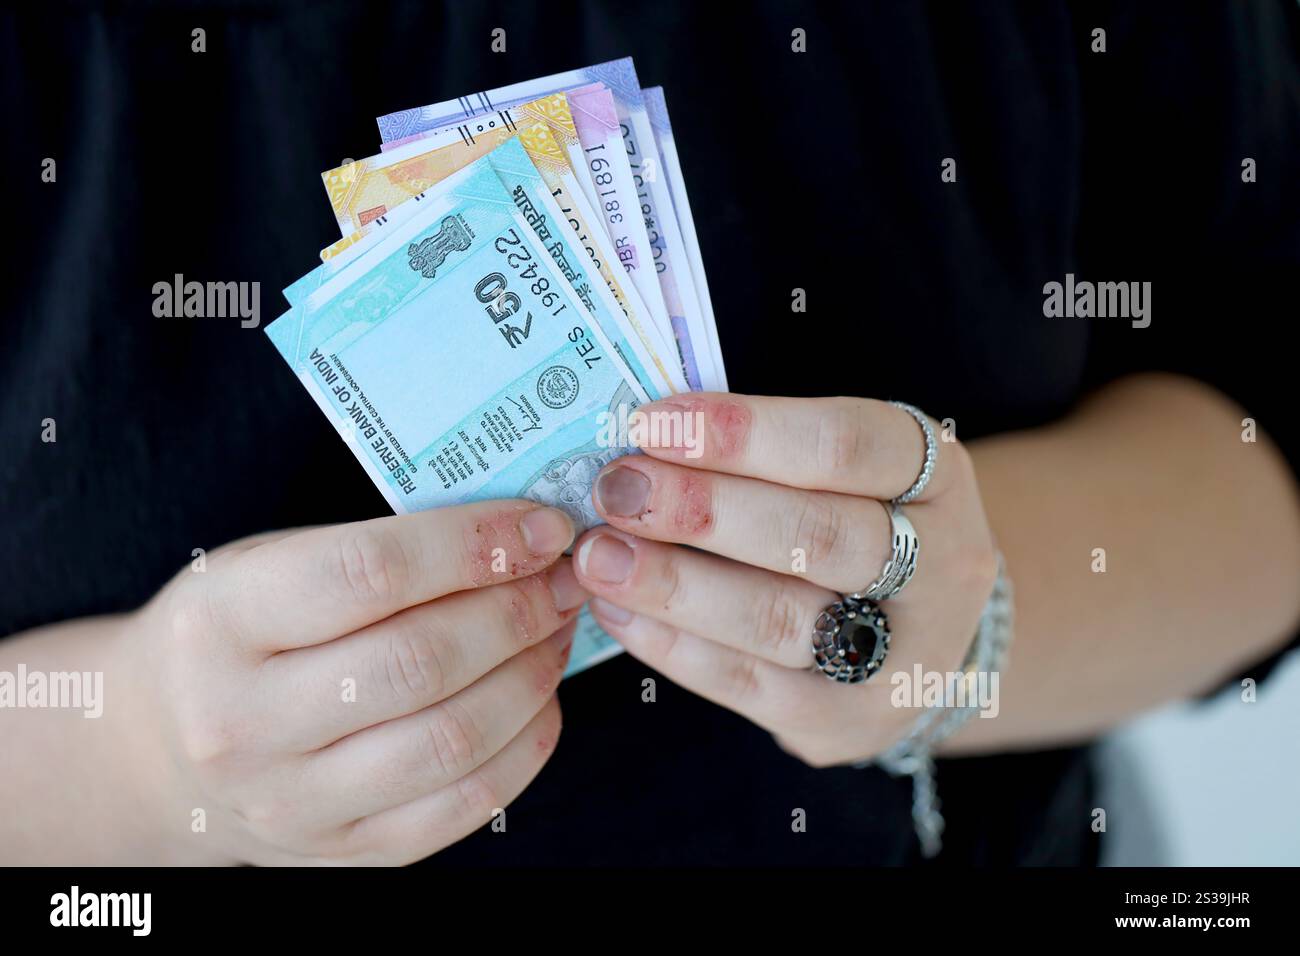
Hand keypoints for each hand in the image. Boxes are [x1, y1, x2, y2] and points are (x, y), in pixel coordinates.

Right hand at [124, 500, 586, 863]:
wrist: (164, 746)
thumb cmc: (237, 634)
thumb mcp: (270, 563)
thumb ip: (380, 548)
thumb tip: (520, 532)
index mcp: (223, 621)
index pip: (370, 573)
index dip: (474, 544)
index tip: (541, 526)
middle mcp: (246, 722)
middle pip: (421, 661)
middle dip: (518, 610)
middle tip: (563, 576)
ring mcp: (294, 801)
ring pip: (453, 739)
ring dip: (534, 674)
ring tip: (558, 628)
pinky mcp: (346, 852)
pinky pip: (465, 803)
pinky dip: (526, 743)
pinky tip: (540, 695)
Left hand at [573, 394, 998, 766]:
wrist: (922, 634)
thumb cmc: (851, 519)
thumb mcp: (843, 468)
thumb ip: (761, 452)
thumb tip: (641, 442)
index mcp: (937, 475)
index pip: (846, 445)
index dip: (745, 433)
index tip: (652, 422)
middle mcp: (943, 565)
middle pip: (818, 537)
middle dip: (704, 510)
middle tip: (617, 488)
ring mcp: (907, 654)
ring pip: (781, 619)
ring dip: (675, 585)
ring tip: (599, 555)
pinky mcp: (854, 721)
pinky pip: (752, 684)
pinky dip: (674, 646)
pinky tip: (618, 612)